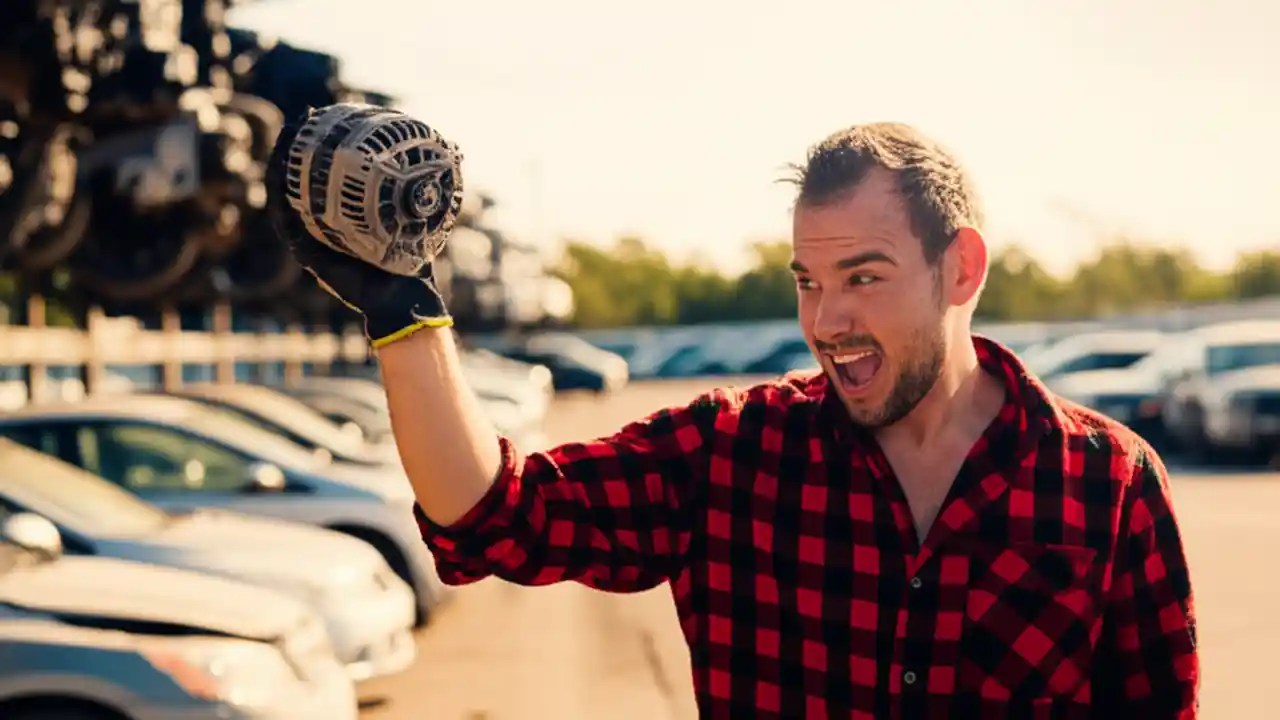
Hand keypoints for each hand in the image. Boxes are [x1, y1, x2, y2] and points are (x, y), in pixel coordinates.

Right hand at [265, 112, 452, 347]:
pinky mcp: (308, 254)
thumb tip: (446, 155)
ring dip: (281, 166)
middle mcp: (323, 225)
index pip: (323, 175)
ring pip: (286, 196)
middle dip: (295, 149)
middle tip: (301, 119)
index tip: (319, 117)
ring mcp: (312, 239)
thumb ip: (414, 195)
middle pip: (299, 179)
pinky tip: (278, 176)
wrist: (401, 299)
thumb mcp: (410, 221)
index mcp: (343, 217)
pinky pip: (287, 222)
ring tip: (286, 138)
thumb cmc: (409, 262)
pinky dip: (280, 199)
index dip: (317, 147)